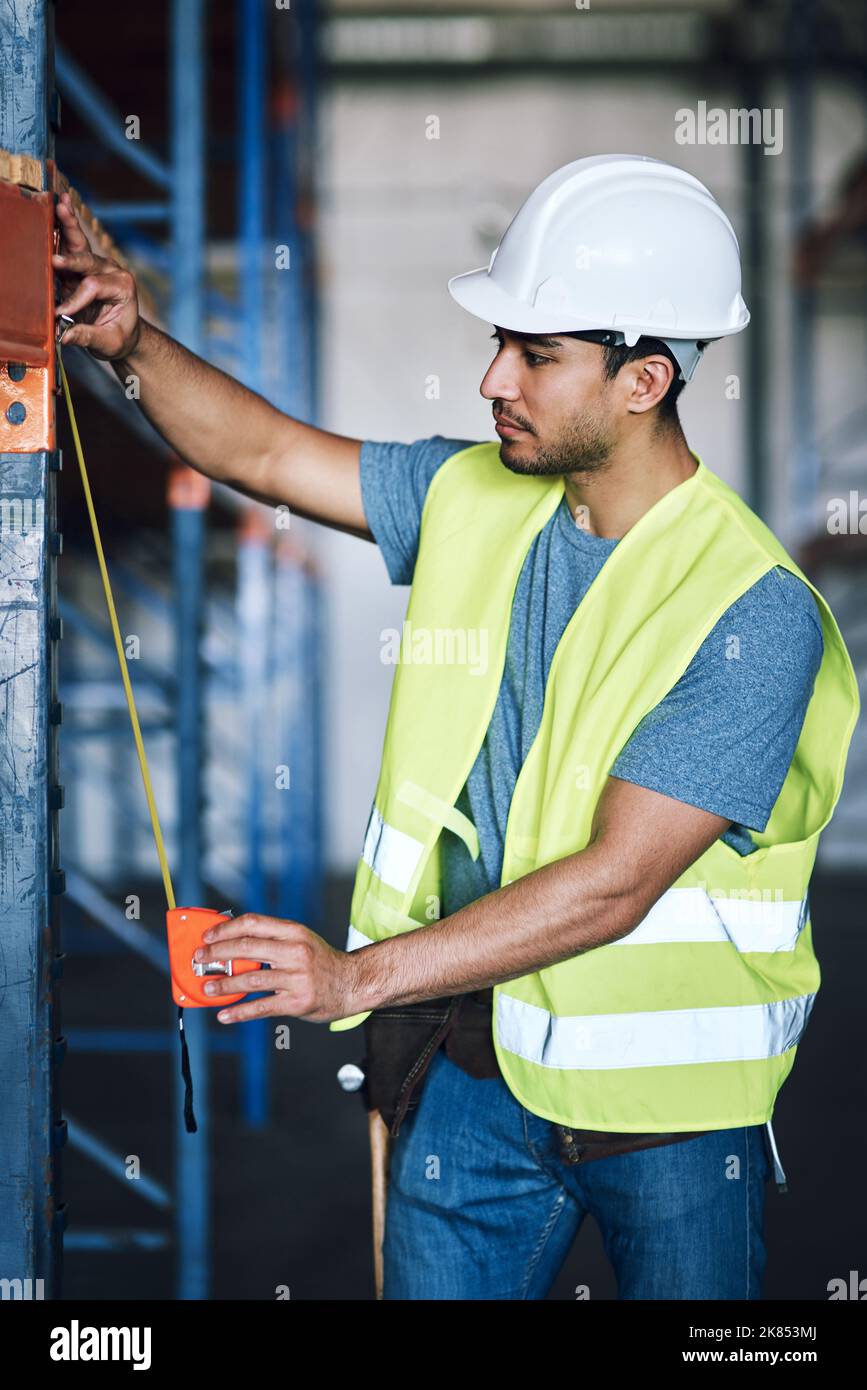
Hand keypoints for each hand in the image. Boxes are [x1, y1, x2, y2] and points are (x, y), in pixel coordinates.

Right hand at [52, 191, 140, 358]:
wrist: (124, 334)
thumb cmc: (119, 338)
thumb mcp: (110, 343)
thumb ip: (88, 337)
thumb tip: (65, 335)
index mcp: (123, 286)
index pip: (93, 287)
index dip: (75, 300)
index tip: (60, 314)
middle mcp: (112, 270)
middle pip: (89, 259)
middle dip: (71, 260)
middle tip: (55, 261)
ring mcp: (97, 264)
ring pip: (81, 244)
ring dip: (69, 224)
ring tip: (60, 204)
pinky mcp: (83, 266)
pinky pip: (71, 244)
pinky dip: (62, 227)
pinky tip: (57, 206)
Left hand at [192, 913, 356, 1023]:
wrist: (353, 984)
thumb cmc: (321, 962)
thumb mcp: (301, 940)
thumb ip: (272, 939)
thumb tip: (231, 941)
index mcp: (294, 932)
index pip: (253, 923)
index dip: (226, 928)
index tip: (207, 937)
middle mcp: (296, 952)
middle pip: (248, 948)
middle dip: (218, 953)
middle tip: (200, 960)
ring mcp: (297, 978)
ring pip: (251, 978)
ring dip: (224, 984)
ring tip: (207, 988)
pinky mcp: (297, 1002)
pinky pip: (262, 1006)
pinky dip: (240, 1012)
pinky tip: (224, 1014)